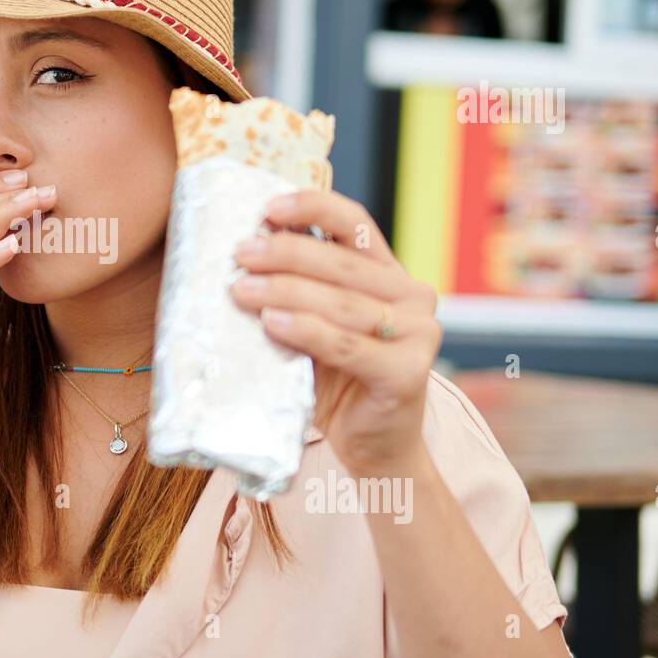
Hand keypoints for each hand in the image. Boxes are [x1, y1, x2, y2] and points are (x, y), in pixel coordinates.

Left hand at [227, 188, 440, 476]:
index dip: (314, 207)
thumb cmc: (337, 382)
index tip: (267, 208)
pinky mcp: (410, 373)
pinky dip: (307, 331)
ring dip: (286, 291)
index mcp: (390, 275)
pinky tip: (272, 323)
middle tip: (239, 254)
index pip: (355, 225)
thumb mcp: (314, 328)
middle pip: (343, 263)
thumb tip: (240, 259)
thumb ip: (296, 294)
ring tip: (241, 289)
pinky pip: (349, 346)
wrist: (375, 449)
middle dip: (286, 253)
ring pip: (343, 303)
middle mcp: (413, 296)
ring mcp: (418, 334)